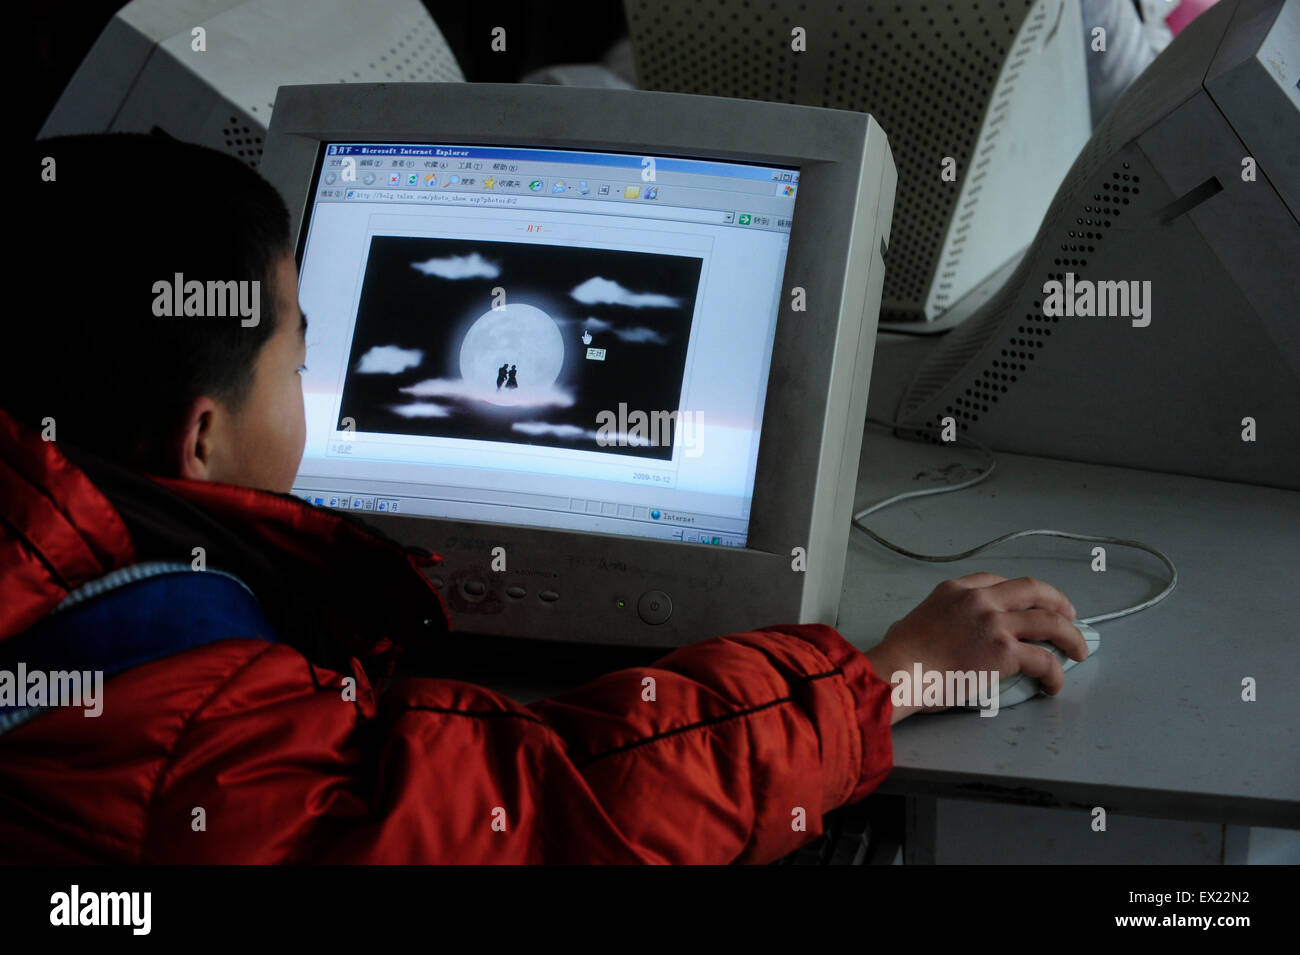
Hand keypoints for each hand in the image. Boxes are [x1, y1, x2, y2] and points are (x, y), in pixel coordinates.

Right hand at [864, 574, 1087, 721]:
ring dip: (1070, 636)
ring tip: (1078, 651)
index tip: (1031, 604)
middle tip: (1070, 616)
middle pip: (1033, 590)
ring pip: (1049, 621)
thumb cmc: (900, 655)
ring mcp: (994, 623)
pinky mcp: (1004, 651)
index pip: (999, 581)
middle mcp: (979, 599)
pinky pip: (1044, 660)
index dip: (1022, 594)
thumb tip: (942, 633)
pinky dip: (1056, 673)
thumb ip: (938, 617)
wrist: (899, 672)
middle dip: (1058, 602)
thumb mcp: (916, 618)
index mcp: (956, 589)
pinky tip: (1054, 684)